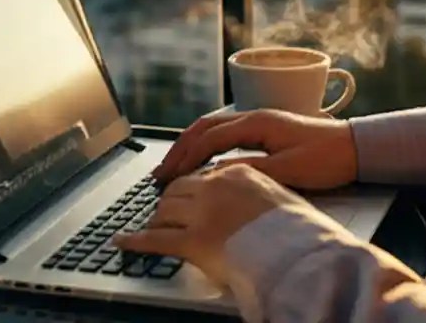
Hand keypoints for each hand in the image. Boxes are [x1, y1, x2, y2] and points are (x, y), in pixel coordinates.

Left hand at [115, 164, 305, 282]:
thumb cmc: (300, 230)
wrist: (303, 252)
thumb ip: (257, 190)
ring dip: (156, 219)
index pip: (202, 174)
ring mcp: (202, 212)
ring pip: (164, 210)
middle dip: (167, 200)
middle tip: (163, 210)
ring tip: (149, 227)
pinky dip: (134, 241)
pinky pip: (154, 239)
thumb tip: (245, 198)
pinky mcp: (193, 240)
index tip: (184, 192)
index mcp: (237, 173)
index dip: (190, 186)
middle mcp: (215, 187)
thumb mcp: (281, 196)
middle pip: (178, 188)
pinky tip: (122, 241)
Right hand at [154, 109, 357, 189]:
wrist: (356, 147)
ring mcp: (258, 121)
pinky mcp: (264, 130)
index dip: (186, 158)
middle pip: (204, 127)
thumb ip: (250, 170)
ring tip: (172, 167)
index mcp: (257, 122)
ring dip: (190, 146)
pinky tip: (200, 160)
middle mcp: (253, 116)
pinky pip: (225, 134)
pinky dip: (205, 145)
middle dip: (179, 149)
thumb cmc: (327, 158)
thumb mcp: (288, 169)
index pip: (210, 138)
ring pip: (212, 128)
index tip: (168, 177)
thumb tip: (214, 175)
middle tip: (160, 173)